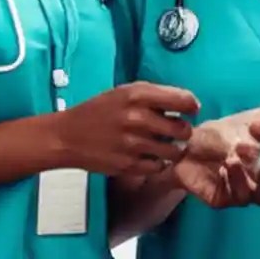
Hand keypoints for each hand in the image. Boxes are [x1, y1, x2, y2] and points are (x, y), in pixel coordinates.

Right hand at [54, 81, 199, 176]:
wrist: (67, 136)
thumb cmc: (99, 111)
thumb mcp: (124, 92)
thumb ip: (154, 95)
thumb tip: (186, 103)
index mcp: (138, 95)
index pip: (184, 100)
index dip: (192, 106)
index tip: (190, 110)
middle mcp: (138, 119)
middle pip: (183, 129)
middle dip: (183, 131)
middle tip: (176, 131)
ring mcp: (133, 144)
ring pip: (174, 151)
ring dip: (173, 149)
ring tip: (164, 145)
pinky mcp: (128, 165)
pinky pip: (159, 167)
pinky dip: (158, 163)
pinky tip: (150, 156)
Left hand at [173, 100, 259, 208]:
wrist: (187, 143)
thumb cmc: (226, 133)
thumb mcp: (252, 118)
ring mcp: (242, 193)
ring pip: (257, 198)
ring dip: (249, 179)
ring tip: (235, 159)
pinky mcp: (222, 198)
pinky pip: (233, 198)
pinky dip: (233, 181)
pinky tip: (226, 166)